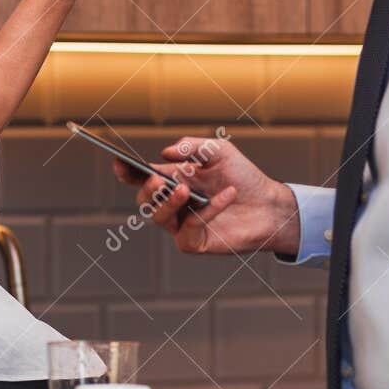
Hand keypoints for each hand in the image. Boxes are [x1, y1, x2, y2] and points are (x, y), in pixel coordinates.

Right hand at [111, 136, 299, 255]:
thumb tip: (164, 154)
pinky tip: (226, 195)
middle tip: (158, 179)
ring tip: (184, 189)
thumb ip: (192, 146)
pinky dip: (207, 211)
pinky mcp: (195, 242)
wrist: (269, 204)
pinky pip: (190, 228)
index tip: (119, 162)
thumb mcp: (218, 151)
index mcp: (172, 180)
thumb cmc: (242, 177)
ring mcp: (181, 225)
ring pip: (159, 218)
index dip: (126, 172)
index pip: (142, 178)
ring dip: (168, 202)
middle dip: (147, 190)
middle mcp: (173, 204)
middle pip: (145, 200)